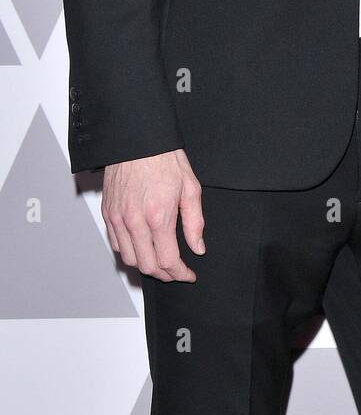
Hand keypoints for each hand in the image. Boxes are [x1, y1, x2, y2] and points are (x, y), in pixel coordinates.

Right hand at [101, 148, 204, 281]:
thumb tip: (197, 247)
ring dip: (146, 265)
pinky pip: (116, 244)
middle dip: (164, 274)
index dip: (180, 273)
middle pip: (147, 266)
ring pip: (129, 258)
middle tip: (176, 271)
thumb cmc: (164, 159)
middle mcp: (134, 221)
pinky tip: (142, 246)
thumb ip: (194, 222)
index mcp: (158, 216)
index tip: (188, 274)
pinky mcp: (108, 213)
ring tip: (161, 261)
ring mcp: (117, 218)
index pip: (167, 260)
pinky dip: (129, 252)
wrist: (138, 140)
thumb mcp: (190, 188)